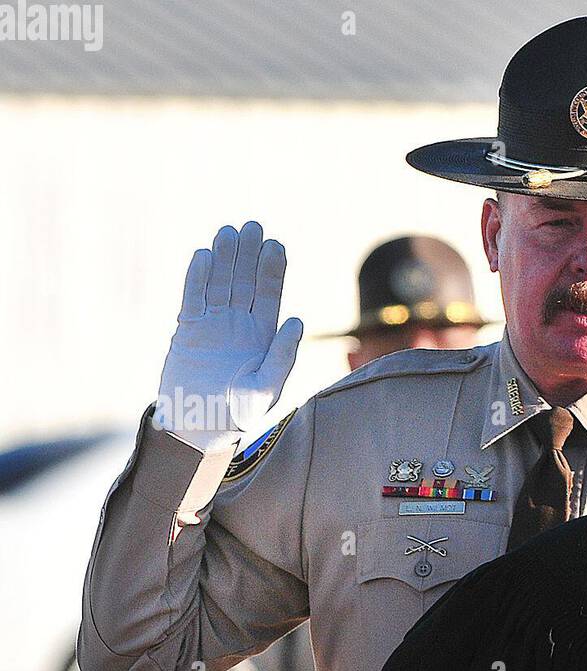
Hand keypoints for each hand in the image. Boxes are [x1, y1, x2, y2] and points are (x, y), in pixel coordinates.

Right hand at [154, 222, 302, 451]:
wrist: (200, 427)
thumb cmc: (239, 415)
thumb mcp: (266, 388)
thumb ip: (282, 356)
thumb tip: (297, 320)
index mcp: (264, 337)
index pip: (269, 296)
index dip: (272, 270)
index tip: (275, 245)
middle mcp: (240, 326)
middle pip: (245, 282)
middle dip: (248, 255)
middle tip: (252, 226)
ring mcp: (213, 325)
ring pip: (219, 284)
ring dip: (224, 259)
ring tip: (228, 232)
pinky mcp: (188, 330)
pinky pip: (193, 298)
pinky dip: (197, 278)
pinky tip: (203, 255)